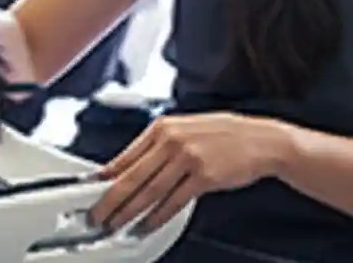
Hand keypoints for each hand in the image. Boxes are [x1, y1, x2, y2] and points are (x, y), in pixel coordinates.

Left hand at [90, 113, 290, 232]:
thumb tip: (128, 170)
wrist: (261, 140)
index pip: (125, 157)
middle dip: (110, 201)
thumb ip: (157, 147)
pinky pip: (173, 202)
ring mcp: (187, 157)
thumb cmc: (223, 135)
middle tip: (96, 215)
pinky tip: (145, 226)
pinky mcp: (203, 176)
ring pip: (149, 192)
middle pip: (131, 177)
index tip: (91, 192)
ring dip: (129, 213)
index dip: (104, 178)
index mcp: (162, 127)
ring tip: (116, 226)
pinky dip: (156, 218)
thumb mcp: (185, 130)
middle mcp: (171, 140)